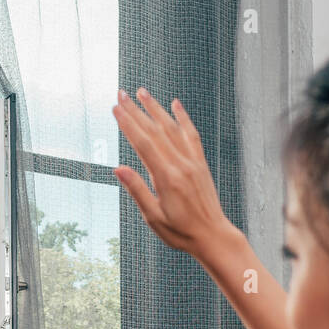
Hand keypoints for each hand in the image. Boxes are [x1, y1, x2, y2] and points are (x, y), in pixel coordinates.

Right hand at [111, 87, 236, 259]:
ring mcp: (193, 162)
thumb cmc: (181, 232)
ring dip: (156, 108)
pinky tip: (175, 105)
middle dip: (136, 111)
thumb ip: (137, 191)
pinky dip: (183, 118)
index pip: (144, 144)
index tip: (115, 108)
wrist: (213, 237)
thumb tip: (119, 169)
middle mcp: (181, 165)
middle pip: (155, 131)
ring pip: (172, 128)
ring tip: (142, 92)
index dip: (128, 124)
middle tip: (121, 93)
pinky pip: (192, 135)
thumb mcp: (153, 217)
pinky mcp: (200, 164)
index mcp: (167, 178)